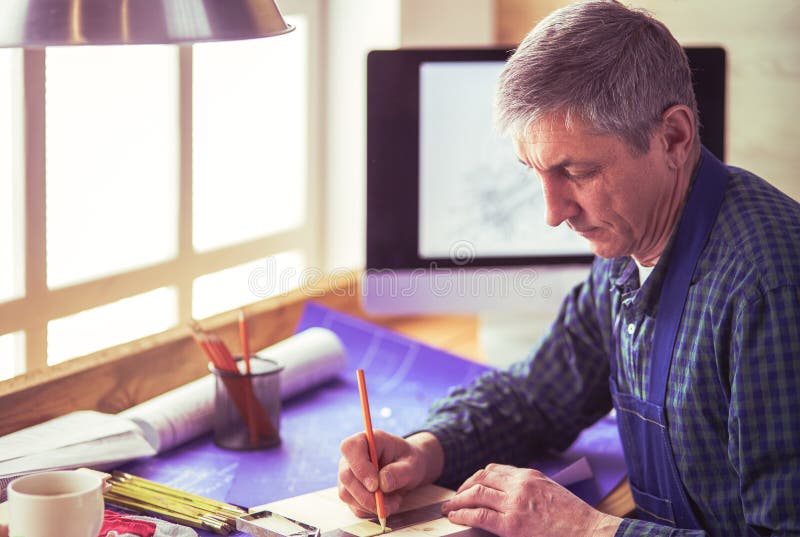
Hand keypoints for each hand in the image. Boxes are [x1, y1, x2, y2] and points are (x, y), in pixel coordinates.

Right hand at [338, 431, 442, 517]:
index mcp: (365, 440)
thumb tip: (382, 484)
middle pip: (346, 476)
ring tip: (394, 501)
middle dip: (366, 495)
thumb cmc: (409, 462)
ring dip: (371, 505)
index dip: (359, 467)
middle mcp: (351, 458)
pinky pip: (355, 507)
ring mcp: (348, 476)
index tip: (375, 485)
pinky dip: (372, 511)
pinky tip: (387, 504)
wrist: (408, 471)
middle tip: (387, 503)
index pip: (349, 448)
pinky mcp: (350, 493)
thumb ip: (399, 472)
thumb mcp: (412, 464)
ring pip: (347, 494)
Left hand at [442, 463, 620, 536]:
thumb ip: (530, 488)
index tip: (468, 487)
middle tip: (454, 498)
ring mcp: (515, 503)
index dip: (476, 479)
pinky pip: (480, 515)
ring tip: (449, 508)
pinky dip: (463, 514)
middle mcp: (520, 484)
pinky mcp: (512, 525)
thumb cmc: (574, 518)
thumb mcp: (551, 491)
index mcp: (529, 475)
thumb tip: (510, 494)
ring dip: (458, 501)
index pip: (493, 470)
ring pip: (476, 494)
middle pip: (481, 479)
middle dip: (463, 488)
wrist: (590, 532)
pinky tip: (455, 518)